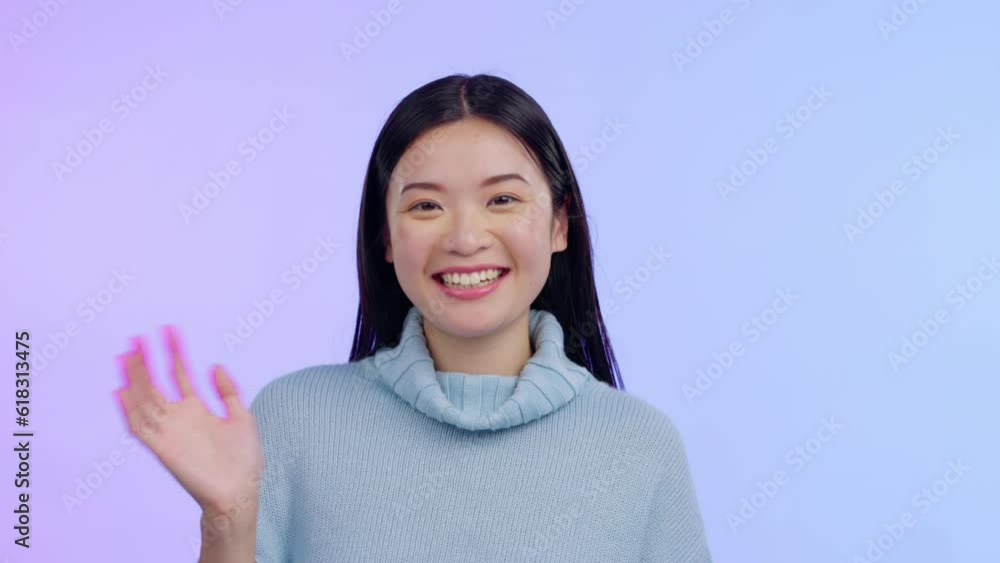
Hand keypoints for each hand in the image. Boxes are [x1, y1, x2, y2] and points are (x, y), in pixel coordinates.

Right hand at [113, 327, 263, 519]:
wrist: (241, 492)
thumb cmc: (243, 460)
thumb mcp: (241, 417)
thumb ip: (227, 391)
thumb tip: (215, 364)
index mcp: (197, 410)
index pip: (180, 375)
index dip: (174, 352)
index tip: (168, 330)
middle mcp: (179, 419)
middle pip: (156, 385)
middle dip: (146, 362)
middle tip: (137, 338)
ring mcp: (170, 432)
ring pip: (146, 400)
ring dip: (136, 379)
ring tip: (128, 355)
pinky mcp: (163, 449)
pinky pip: (141, 428)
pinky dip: (129, 410)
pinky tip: (121, 391)